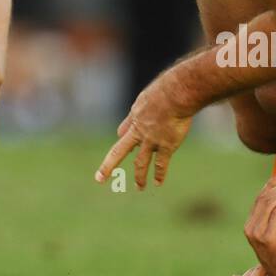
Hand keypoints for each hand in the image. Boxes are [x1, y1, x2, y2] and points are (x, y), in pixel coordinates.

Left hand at [96, 72, 194, 189]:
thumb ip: (149, 102)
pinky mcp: (166, 146)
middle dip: (108, 165)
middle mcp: (139, 131)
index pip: (124, 130)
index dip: (124, 135)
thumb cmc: (167, 89)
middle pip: (119, 151)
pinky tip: (158, 183)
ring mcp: (151, 141)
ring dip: (139, 177)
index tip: (123, 137)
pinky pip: (161, 164)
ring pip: (140, 163)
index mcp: (135, 117)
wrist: (176, 94)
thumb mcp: (151, 94)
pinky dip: (160, 174)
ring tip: (138, 187)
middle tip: (99, 178)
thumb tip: (151, 100)